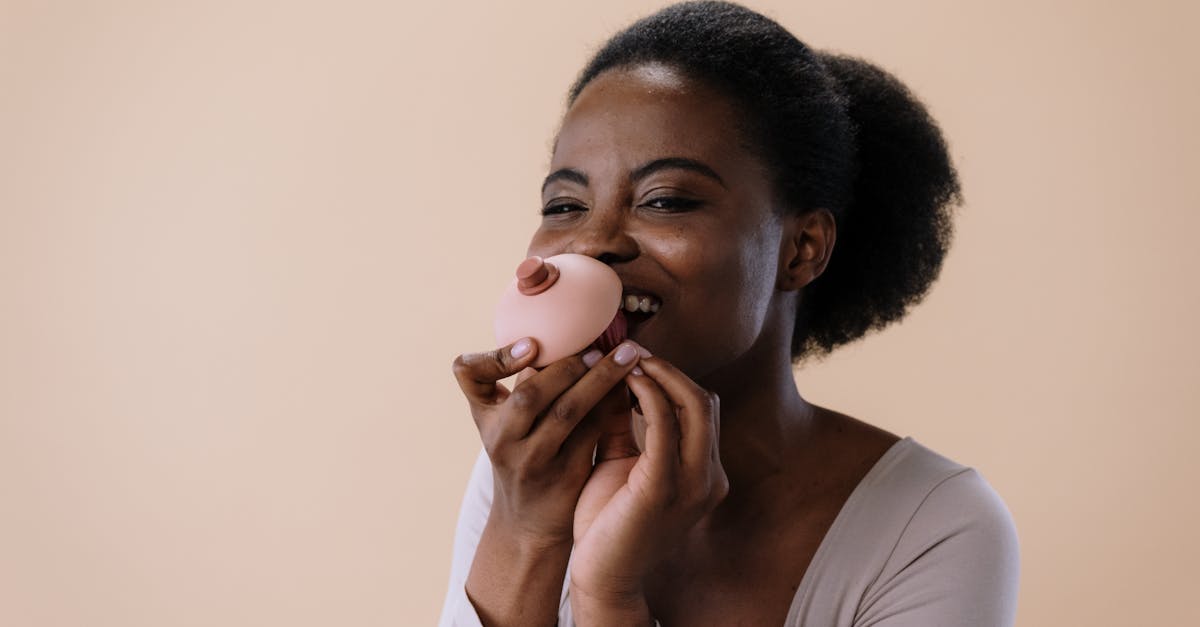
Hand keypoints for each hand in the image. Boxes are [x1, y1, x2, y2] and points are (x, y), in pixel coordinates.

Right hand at [451, 338, 643, 546]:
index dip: (496, 356)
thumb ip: (529, 382)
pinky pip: (591, 436)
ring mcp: (531, 461)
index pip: (469, 373)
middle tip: (600, 345)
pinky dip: (611, 409)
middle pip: (530, 393)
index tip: (532, 345)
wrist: (528, 526)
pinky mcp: (562, 478)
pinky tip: (633, 391)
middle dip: (568, 365)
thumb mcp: (510, 423)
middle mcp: (501, 438)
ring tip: (626, 359)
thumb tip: (572, 330)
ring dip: (600, 381)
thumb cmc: (525, 455)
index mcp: (486, 416)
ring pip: (566, 413)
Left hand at [569, 354, 728, 619]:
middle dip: (669, 369)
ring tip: (628, 358)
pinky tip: (626, 383)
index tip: (637, 359)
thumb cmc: (607, 525)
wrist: (601, 578)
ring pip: (694, 406)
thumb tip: (615, 377)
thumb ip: (624, 426)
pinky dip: (649, 396)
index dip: (673, 378)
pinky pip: (666, 426)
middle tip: (631, 349)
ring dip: (661, 375)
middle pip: (705, 401)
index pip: (703, 410)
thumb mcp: (620, 465)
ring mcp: (693, 484)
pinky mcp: (664, 488)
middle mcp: (709, 477)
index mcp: (704, 473)